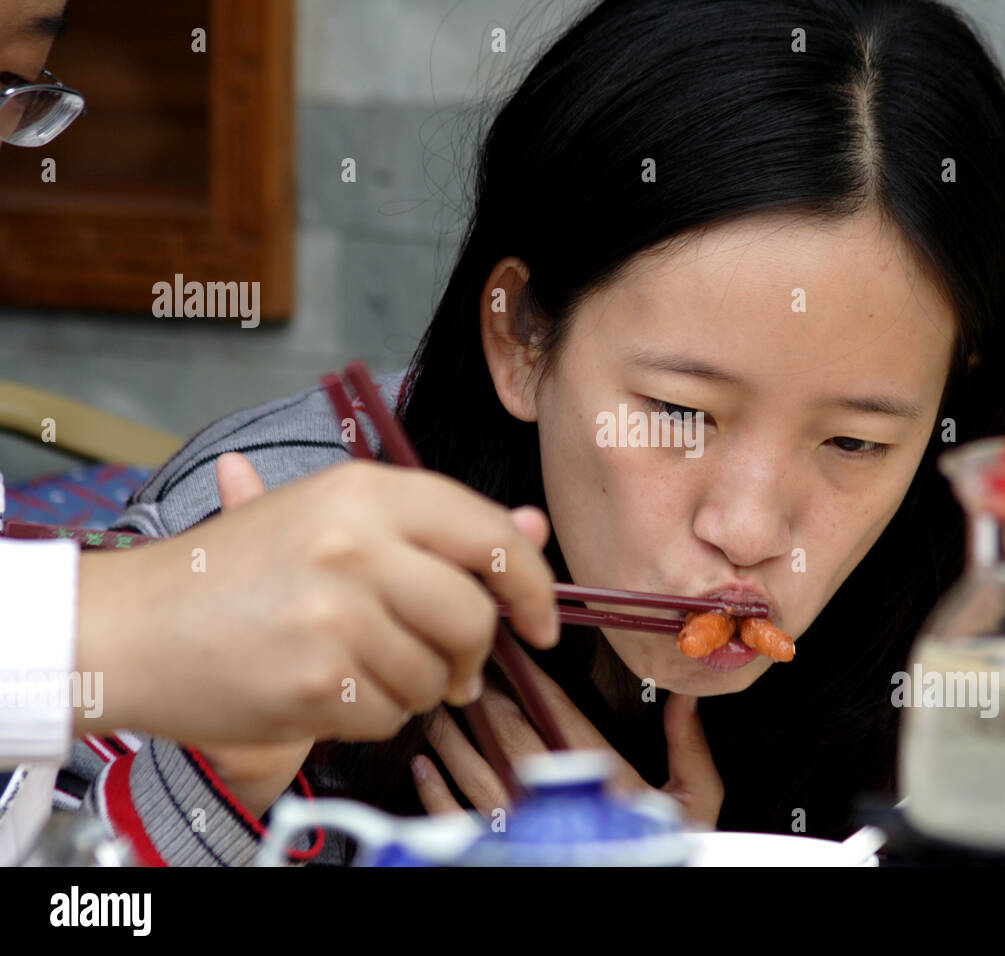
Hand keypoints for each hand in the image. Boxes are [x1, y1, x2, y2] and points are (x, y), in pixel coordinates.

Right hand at [74, 453, 559, 749]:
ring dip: (414, 687)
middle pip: (474, 616)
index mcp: (367, 491)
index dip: (533, 583)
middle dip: (474, 654)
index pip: (492, 533)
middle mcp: (357, 544)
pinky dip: (369, 716)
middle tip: (454, 666)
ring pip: (435, 676)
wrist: (132, 624)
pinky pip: (389, 716)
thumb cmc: (234, 571)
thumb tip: (531, 528)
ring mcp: (335, 613)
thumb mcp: (334, 518)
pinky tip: (325, 688)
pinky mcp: (314, 680)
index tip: (541, 621)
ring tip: (359, 665)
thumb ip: (438, 526)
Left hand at [412, 649, 722, 829]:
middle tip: (470, 663)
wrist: (650, 895)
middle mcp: (555, 801)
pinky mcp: (493, 850)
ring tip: (439, 705)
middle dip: (488, 697)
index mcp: (602, 781)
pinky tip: (422, 767)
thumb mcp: (695, 803)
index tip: (516, 656)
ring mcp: (519, 827)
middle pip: (510, 736)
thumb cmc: (663, 850)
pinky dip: (433, 790)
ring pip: (474, 769)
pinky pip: (453, 818)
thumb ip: (688, 749)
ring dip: (454, 734)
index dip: (535, 684)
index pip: (560, 717)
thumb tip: (686, 698)